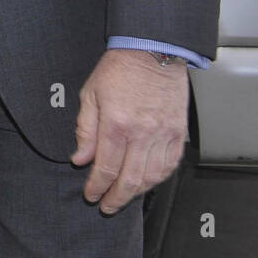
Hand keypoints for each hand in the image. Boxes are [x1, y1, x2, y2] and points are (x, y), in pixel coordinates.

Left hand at [71, 49, 188, 213]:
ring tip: (124, 197)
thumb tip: (80, 158)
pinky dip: (158, 179)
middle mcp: (142, 133)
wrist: (152, 51)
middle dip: (115, 198)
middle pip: (129, 179)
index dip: (96, 186)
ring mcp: (163, 134)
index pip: (105, 168)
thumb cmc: (118, 69)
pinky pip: (169, 165)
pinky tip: (147, 183)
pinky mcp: (177, 133)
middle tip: (106, 206)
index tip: (90, 195)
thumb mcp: (90, 95)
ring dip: (137, 192)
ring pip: (151, 177)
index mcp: (116, 124)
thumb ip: (85, 129)